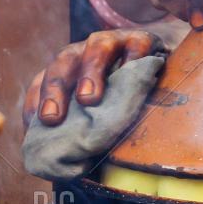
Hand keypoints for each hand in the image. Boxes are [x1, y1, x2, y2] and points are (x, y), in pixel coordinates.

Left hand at [23, 28, 163, 127]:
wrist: (166, 70)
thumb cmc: (127, 102)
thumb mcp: (99, 117)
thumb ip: (82, 130)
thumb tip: (66, 164)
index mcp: (69, 71)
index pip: (44, 79)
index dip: (36, 100)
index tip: (36, 126)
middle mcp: (86, 53)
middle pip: (63, 60)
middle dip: (54, 88)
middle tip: (52, 118)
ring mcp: (114, 43)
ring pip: (96, 45)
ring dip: (90, 71)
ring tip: (88, 100)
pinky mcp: (143, 39)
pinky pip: (136, 43)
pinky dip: (133, 56)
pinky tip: (131, 71)